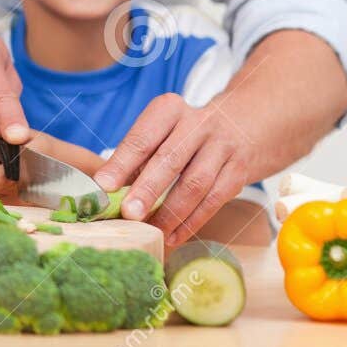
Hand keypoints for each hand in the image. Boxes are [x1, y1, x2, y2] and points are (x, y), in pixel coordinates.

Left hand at [94, 92, 254, 245]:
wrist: (242, 123)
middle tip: (128, 213)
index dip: (122, 162)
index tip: (104, 185)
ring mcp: (223, 146)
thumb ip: (135, 158)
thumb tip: (105, 191)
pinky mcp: (239, 170)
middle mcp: (198, 123)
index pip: (143, 137)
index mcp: (169, 109)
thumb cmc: (184, 134)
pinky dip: (192, 222)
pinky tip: (173, 236)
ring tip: (150, 231)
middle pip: (170, 159)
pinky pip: (214, 200)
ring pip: (196, 183)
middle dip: (148, 189)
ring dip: (170, 212)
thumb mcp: (161, 132)